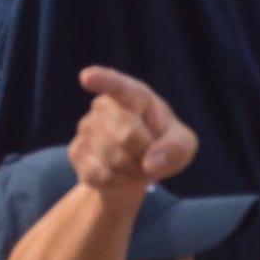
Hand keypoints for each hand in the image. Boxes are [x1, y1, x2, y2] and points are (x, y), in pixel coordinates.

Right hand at [64, 61, 196, 195]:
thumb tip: (150, 163)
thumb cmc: (163, 144)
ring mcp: (86, 128)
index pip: (117, 86)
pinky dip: (118, 182)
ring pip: (114, 159)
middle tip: (149, 154)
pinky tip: (119, 174)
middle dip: (145, 153)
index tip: (87, 77)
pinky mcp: (76, 152)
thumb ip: (175, 148)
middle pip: (128, 135)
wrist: (137, 167)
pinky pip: (101, 175)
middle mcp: (104, 106)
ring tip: (135, 163)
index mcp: (133, 95)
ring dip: (133, 171)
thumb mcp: (183, 144)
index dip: (102, 80)